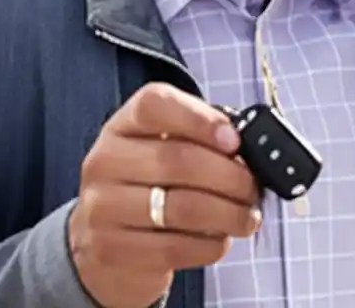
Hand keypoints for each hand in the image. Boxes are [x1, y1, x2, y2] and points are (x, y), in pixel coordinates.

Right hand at [68, 83, 261, 307]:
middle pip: (177, 160)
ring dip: (228, 214)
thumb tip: (247, 146)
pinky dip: (211, 245)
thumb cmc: (149, 188)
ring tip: (246, 217)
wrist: (101, 245)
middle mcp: (105, 162)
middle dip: (230, 176)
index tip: (234, 140)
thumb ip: (200, 139)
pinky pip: (175, 247)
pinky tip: (221, 239)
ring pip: (182, 208)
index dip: (200, 119)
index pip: (154, 105)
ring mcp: (103, 207)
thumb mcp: (163, 150)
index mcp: (123, 126)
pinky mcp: (111, 250)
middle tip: (253, 188)